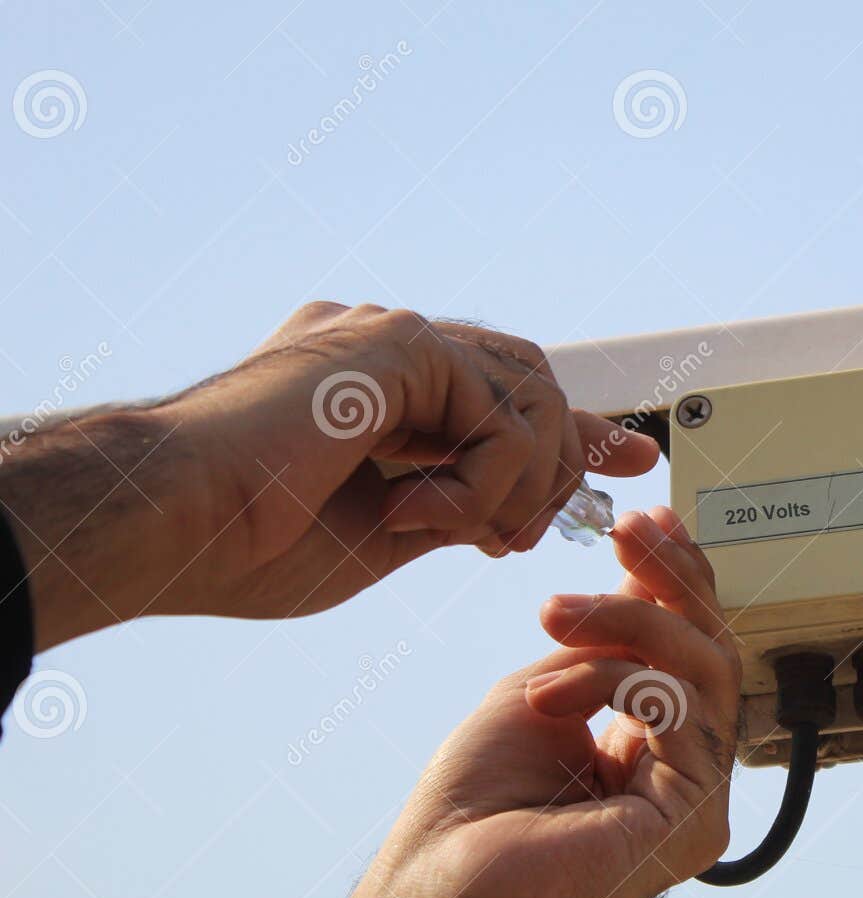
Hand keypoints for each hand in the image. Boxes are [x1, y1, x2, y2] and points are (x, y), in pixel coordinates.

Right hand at [0, 302, 657, 648]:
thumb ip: (459, 502)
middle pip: (536, 387)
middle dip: (556, 467)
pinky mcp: (397, 343)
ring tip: (457, 535)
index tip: (635, 455)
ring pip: (530, 398)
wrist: (176, 525)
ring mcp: (393, 338)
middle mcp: (393, 348)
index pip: (508, 392)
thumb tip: (518, 512)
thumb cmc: (253, 543)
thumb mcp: (388, 528)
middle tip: (514, 536)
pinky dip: (481, 481)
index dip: (577, 428)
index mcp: (384, 386)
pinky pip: (497, 412)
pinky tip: (419, 513)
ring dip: (515, 486)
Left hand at [255, 508, 740, 897]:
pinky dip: (614, 682)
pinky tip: (552, 696)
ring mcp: (698, 803)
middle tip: (625, 531)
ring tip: (553, 616)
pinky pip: (682, 712)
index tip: (646, 519)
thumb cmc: (472, 805)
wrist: (435, 885)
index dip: (679, 580)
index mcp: (657, 750)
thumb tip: (650, 565)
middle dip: (670, 582)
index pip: (693, 651)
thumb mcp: (547, 685)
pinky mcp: (696, 823)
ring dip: (628, 623)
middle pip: (714, 653)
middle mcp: (688, 776)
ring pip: (705, 671)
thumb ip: (608, 640)